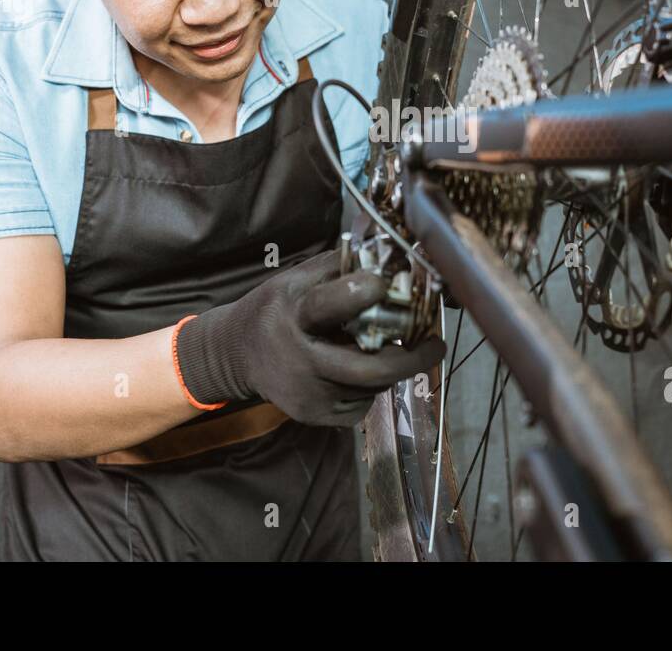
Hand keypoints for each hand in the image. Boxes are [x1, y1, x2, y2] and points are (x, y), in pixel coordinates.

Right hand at [174, 249, 446, 425]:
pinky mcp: (313, 417)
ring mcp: (307, 394)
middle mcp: (299, 359)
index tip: (389, 282)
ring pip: (370, 387)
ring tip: (392, 350)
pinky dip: (371, 388)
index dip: (361, 293)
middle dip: (410, 359)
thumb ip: (337, 267)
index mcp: (292, 316)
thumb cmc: (275, 308)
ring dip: (390, 368)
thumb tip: (387, 253)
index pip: (327, 306)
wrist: (234, 355)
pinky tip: (359, 372)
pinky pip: (361, 405)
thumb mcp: (294, 279)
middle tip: (436, 345)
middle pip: (366, 369)